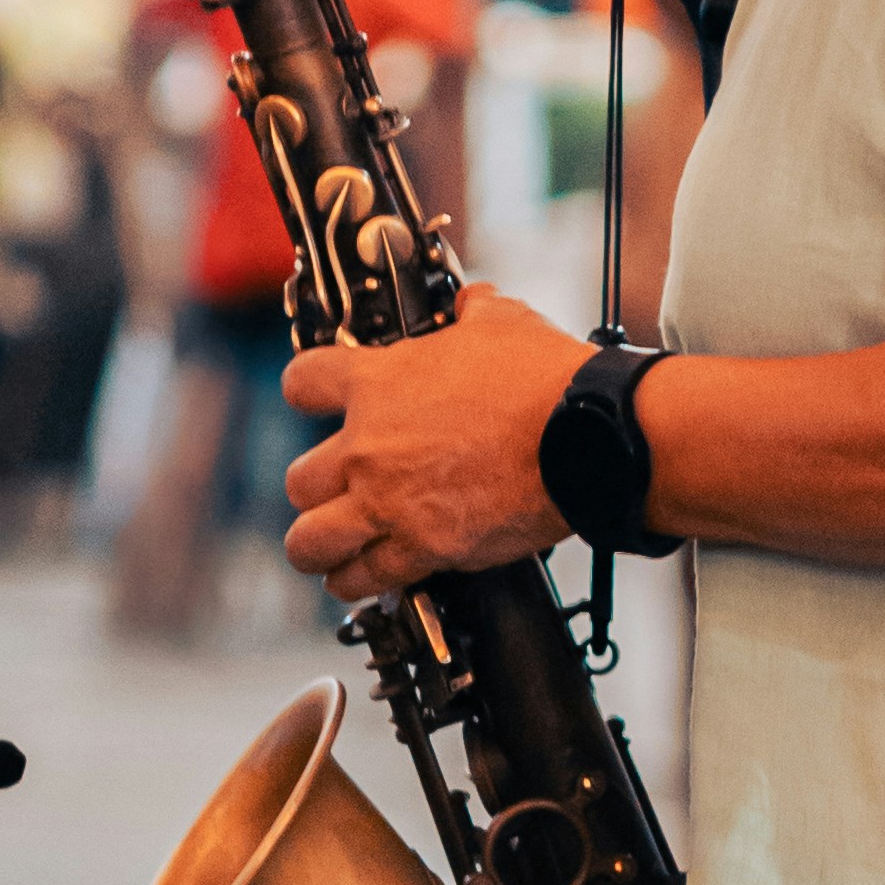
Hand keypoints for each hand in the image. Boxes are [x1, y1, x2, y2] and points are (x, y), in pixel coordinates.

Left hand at [283, 286, 591, 603]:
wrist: (585, 439)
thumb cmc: (545, 379)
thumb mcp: (501, 321)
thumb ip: (472, 312)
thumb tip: (472, 303)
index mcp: (378, 382)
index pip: (301, 383)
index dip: (307, 390)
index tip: (317, 400)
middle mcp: (369, 447)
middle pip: (299, 480)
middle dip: (314, 487)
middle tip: (335, 490)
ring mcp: (389, 502)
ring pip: (310, 542)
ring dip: (319, 545)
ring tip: (331, 549)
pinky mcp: (423, 548)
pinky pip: (365, 578)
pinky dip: (361, 580)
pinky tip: (364, 577)